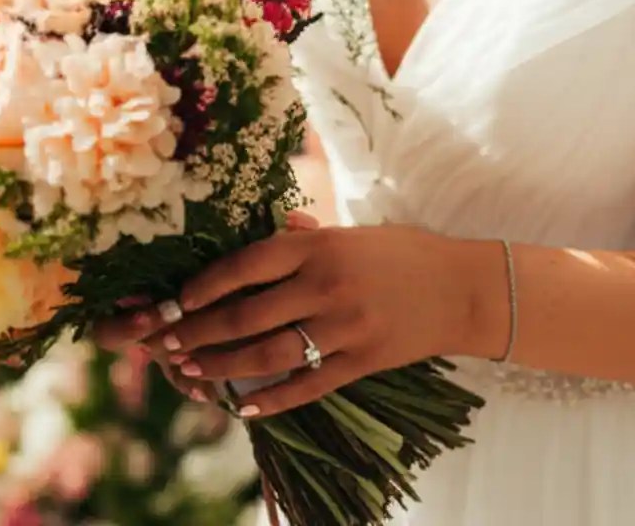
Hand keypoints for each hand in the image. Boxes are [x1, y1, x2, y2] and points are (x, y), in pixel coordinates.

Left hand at [93, 218, 487, 417]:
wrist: (466, 288)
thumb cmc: (407, 254)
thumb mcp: (355, 233)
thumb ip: (308, 236)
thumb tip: (268, 229)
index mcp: (322, 246)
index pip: (244, 265)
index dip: (202, 287)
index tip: (176, 301)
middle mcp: (328, 286)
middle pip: (246, 315)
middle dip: (199, 333)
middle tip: (168, 345)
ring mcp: (346, 327)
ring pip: (268, 354)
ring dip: (223, 367)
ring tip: (193, 372)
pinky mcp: (363, 361)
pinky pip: (307, 385)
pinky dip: (273, 399)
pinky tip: (246, 406)